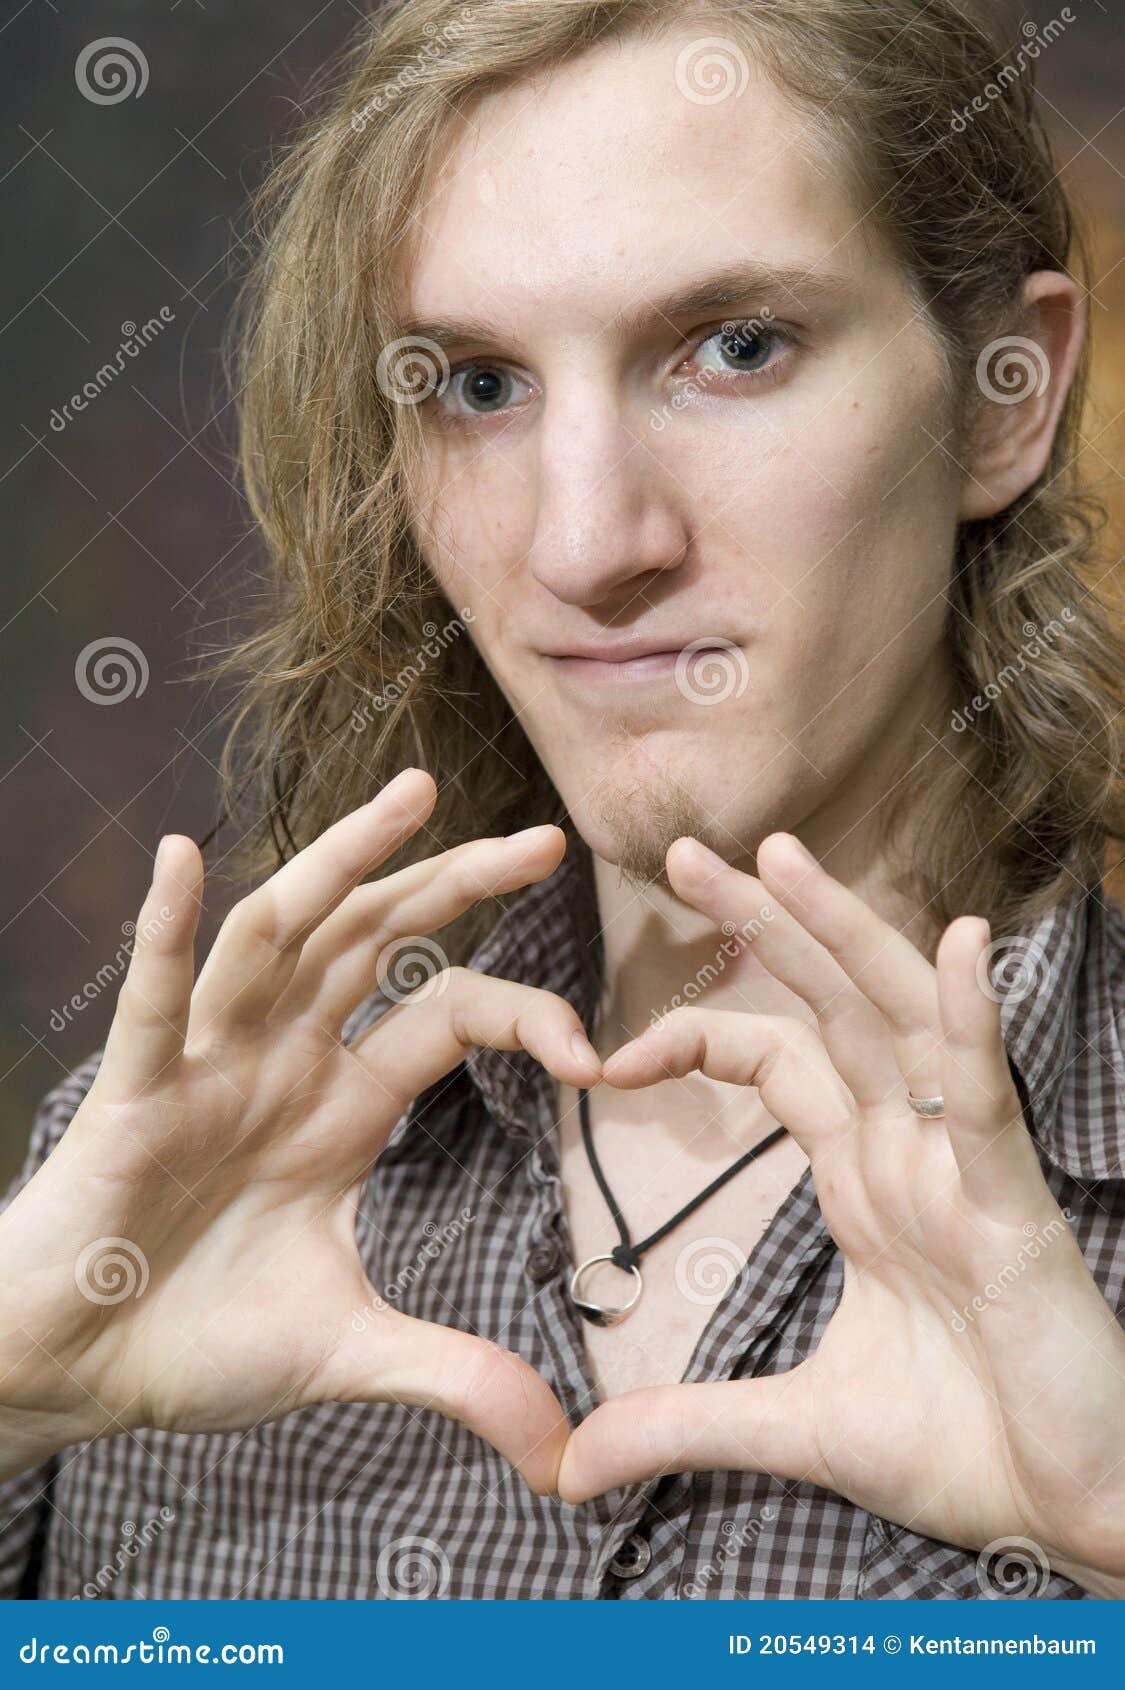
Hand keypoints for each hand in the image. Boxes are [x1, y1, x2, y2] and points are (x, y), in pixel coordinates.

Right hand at [0, 769, 601, 1491]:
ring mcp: (210, 1065)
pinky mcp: (136, 1095)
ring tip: (413, 794)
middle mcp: (285, 1061)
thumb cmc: (196, 1339)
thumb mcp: (351, 1351)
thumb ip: (458, 1379)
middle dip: (457, 884)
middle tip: (543, 838)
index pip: (449, 1016)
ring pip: (283, 939)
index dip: (524, 1017)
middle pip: (381, 943)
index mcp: (343, 1104)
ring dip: (342, 863)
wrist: (78, 1372)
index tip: (598, 1058)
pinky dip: (169, 935)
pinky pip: (155, 1004)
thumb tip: (564, 1457)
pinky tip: (184, 862)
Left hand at [557, 833, 1124, 1594]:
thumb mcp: (797, 1431)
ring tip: (784, 856)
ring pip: (903, 1023)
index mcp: (865, 1183)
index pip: (780, 1062)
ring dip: (847, 935)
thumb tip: (574, 1462)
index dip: (699, 1037)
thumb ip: (686, 1424)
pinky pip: (991, 1100)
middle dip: (765, 925)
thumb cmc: (964, 1450)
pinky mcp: (1014, 1212)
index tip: (608, 1056)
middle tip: (687, 850)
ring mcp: (964, 1173)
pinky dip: (973, 1019)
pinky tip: (958, 944)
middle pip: (831, 1009)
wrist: (1072, 1517)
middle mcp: (912, 1155)